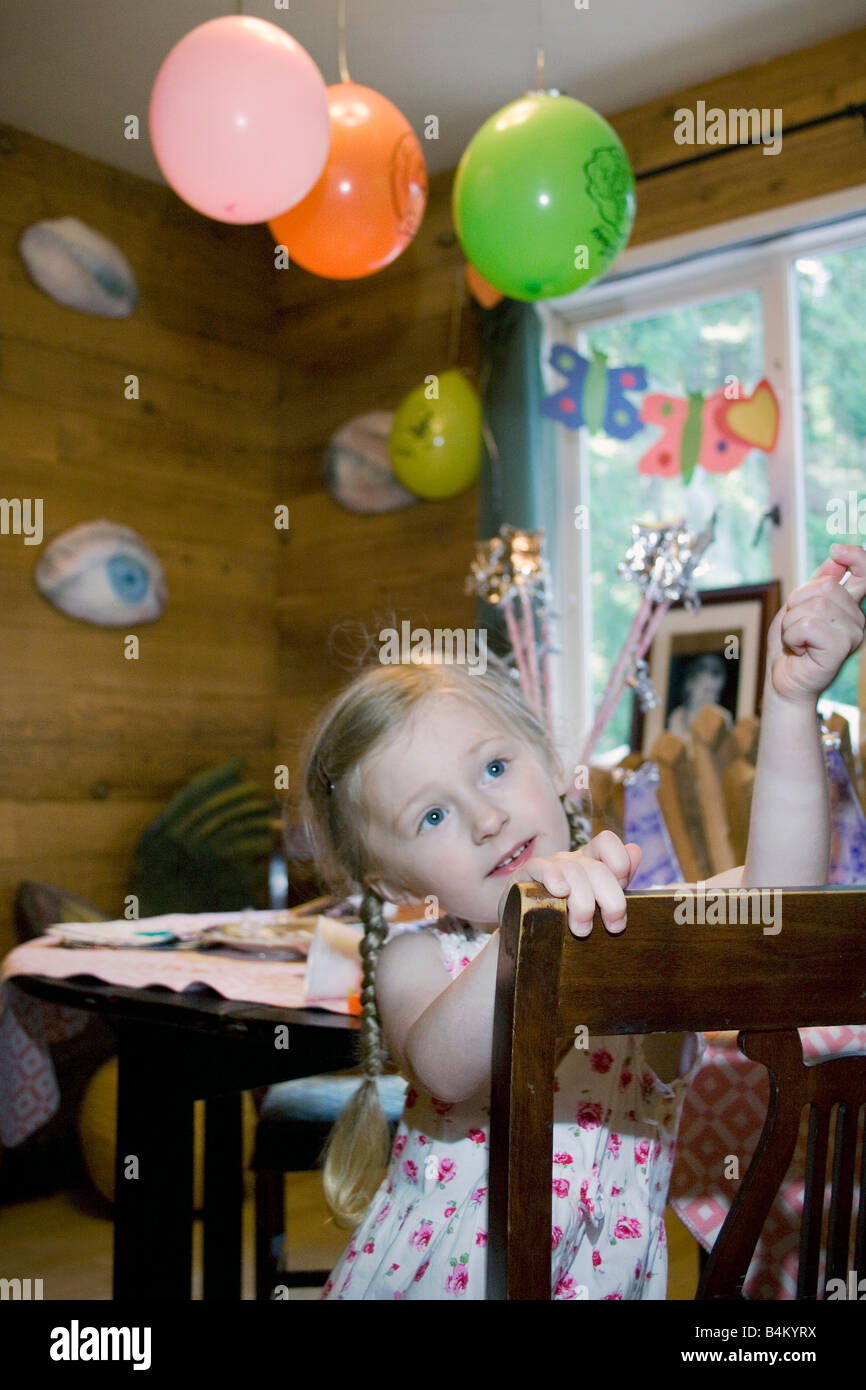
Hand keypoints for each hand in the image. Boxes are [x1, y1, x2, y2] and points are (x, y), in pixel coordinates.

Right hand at [497, 831, 641, 937]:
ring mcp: (548, 866)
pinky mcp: (525, 876)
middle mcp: (571, 860)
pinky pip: (541, 867)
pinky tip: (560, 893)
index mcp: (590, 861)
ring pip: (574, 872)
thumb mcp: (597, 901)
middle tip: (613, 927)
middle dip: (611, 900)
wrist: (527, 932)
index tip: (621, 898)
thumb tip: (636, 850)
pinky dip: (554, 878)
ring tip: (583, 930)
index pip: (607, 842)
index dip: (620, 864)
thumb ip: (619, 878)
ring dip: (583, 904)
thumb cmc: (566, 917)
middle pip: (597, 868)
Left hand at [765, 543, 865, 704]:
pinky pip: (808, 625)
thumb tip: (836, 557)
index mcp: (849, 605)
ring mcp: (853, 634)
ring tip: (796, 640)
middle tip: (795, 627)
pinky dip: (792, 636)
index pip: (865, 574)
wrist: (784, 681)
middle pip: (824, 585)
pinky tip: (799, 650)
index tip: (837, 550)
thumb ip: (818, 583)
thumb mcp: (799, 607)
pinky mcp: (841, 648)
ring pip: (814, 605)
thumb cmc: (790, 646)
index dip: (857, 557)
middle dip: (796, 603)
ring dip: (791, 622)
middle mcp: (857, 618)